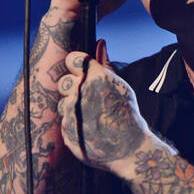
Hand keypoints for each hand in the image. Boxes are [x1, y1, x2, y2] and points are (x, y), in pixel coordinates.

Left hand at [57, 39, 150, 174]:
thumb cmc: (128, 116)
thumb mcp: (121, 86)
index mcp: (96, 77)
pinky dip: (74, 126)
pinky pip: (65, 122)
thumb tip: (99, 43)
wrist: (130, 150)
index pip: (72, 59)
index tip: (81, 74)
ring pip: (63, 103)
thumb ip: (105, 64)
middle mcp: (82, 92)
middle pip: (64, 82)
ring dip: (73, 109)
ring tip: (92, 119)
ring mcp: (73, 112)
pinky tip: (89, 131)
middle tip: (89, 101)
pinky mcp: (68, 130)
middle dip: (73, 89)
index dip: (76, 66)